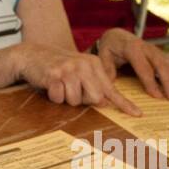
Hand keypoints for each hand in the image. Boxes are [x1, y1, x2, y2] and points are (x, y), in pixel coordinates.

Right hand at [14, 42, 141, 114]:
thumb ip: (93, 84)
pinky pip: (59, 98)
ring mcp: (70, 69)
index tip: (137, 114)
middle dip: (83, 100)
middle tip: (71, 89)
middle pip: (95, 98)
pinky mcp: (55, 75)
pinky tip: (50, 84)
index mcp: (94, 64)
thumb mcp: (79, 71)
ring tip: (59, 85)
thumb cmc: (58, 67)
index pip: (111, 89)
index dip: (124, 103)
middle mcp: (84, 65)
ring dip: (66, 98)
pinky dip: (54, 96)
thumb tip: (104, 102)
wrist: (31, 55)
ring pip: (75, 101)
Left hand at [95, 27, 168, 102]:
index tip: (156, 96)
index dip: (150, 82)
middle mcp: (147, 48)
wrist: (118, 36)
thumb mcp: (104, 56)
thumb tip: (110, 84)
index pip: (143, 66)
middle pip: (161, 65)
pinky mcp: (161, 56)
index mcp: (132, 48)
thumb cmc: (110, 48)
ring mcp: (156, 52)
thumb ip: (107, 68)